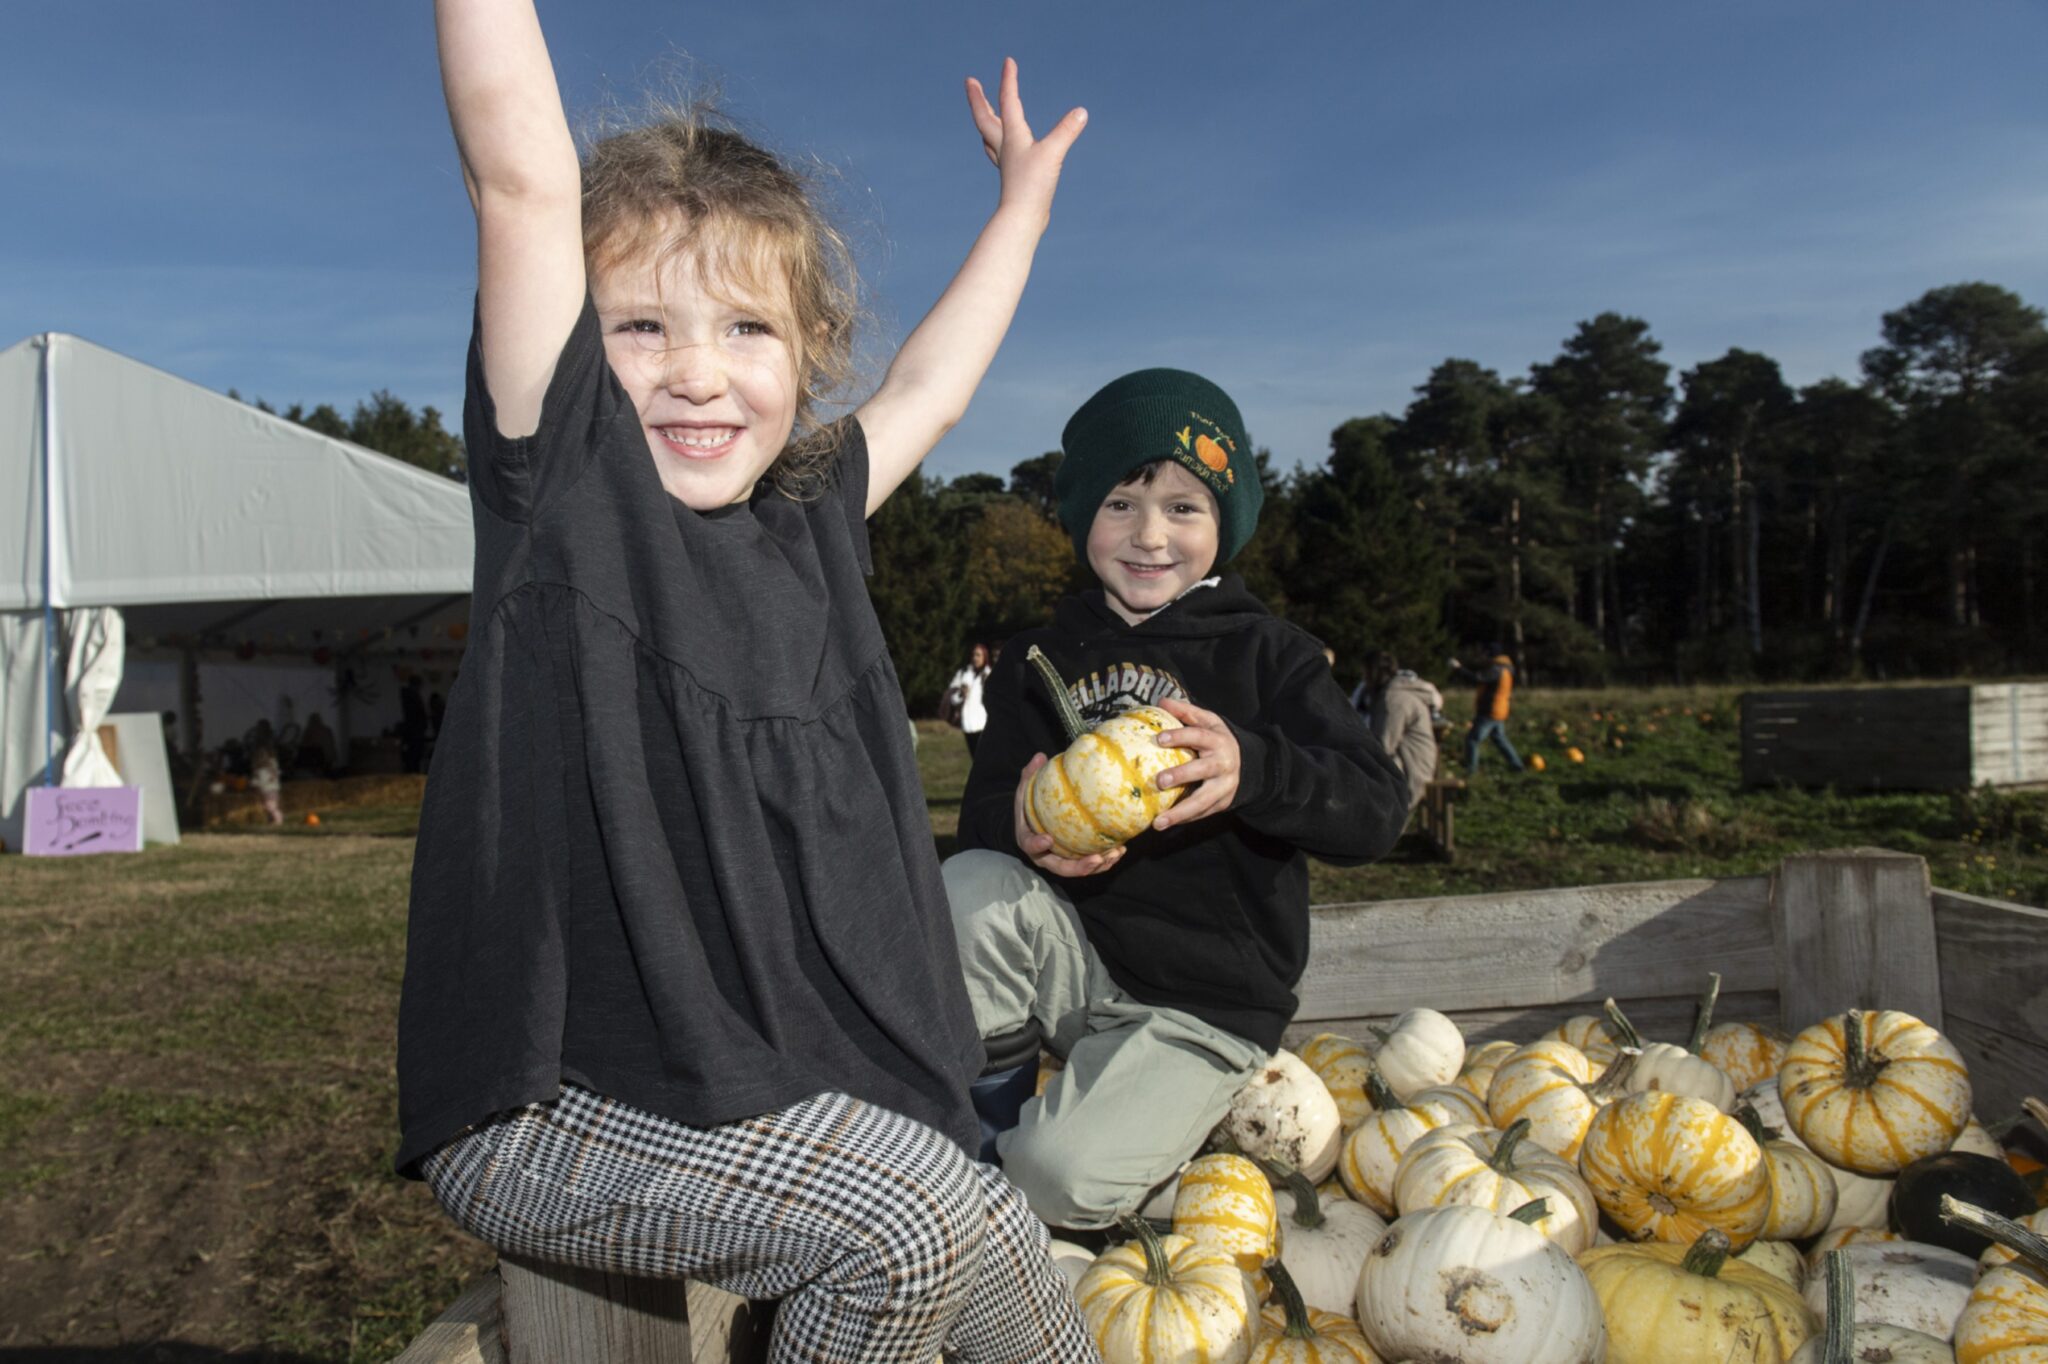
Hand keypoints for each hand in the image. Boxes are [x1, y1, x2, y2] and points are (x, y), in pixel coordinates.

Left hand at [966, 58, 1087, 222]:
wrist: (1022, 219)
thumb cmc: (1033, 187)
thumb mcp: (1052, 154)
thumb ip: (1066, 131)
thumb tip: (1081, 112)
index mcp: (1012, 136)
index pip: (1008, 101)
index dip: (1008, 80)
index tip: (1008, 61)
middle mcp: (1004, 147)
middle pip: (986, 117)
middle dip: (978, 98)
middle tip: (970, 81)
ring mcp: (1007, 163)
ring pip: (989, 135)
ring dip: (985, 120)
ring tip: (984, 112)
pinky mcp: (1012, 177)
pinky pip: (1000, 153)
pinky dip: (998, 143)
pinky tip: (1003, 148)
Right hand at [1012, 753, 1124, 877]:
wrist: (1033, 824)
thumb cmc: (1030, 808)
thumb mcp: (1025, 791)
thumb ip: (1030, 776)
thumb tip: (1040, 756)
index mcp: (1029, 840)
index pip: (1030, 845)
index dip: (1037, 844)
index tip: (1047, 838)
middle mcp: (1045, 855)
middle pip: (1061, 867)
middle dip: (1080, 866)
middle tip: (1096, 858)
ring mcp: (1061, 860)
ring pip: (1079, 869)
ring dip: (1098, 865)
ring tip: (1115, 854)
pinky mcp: (1075, 860)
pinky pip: (1090, 864)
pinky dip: (1105, 861)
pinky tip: (1120, 851)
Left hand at [1150, 697, 1240, 830]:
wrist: (1249, 764)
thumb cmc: (1218, 740)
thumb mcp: (1208, 722)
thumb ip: (1186, 712)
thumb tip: (1161, 702)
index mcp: (1218, 741)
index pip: (1199, 736)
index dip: (1180, 736)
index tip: (1159, 739)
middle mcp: (1223, 764)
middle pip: (1203, 770)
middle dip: (1182, 775)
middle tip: (1159, 781)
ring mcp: (1224, 786)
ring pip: (1203, 801)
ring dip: (1180, 812)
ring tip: (1157, 823)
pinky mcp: (1222, 803)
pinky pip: (1202, 813)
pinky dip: (1185, 819)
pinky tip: (1166, 824)